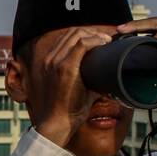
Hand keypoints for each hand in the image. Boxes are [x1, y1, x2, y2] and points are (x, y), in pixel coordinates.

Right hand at [32, 25, 119, 147]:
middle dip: (92, 32)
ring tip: (107, 40)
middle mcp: (49, 59)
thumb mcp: (76, 87)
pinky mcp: (65, 67)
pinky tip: (104, 44)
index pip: (66, 38)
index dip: (85, 34)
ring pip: (77, 34)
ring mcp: (56, 61)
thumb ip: (87, 77)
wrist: (57, 123)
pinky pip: (81, 44)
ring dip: (95, 34)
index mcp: (48, 62)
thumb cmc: (67, 109)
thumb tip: (107, 75)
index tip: (99, 39)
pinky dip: (95, 40)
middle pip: (72, 32)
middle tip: (106, 39)